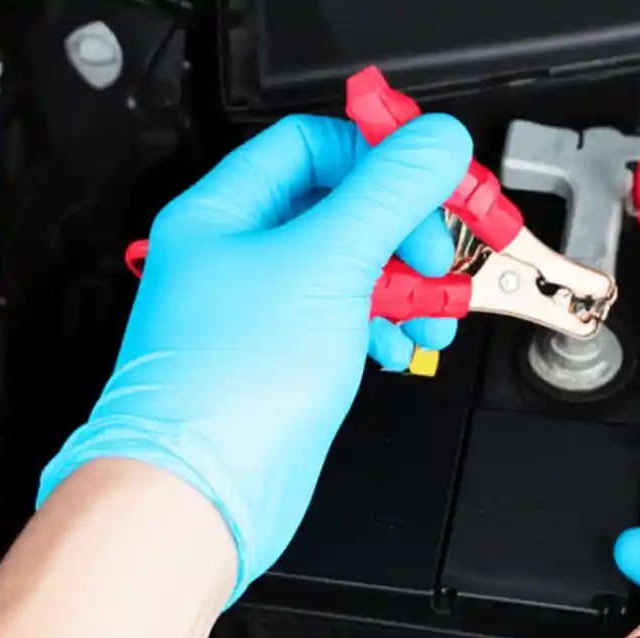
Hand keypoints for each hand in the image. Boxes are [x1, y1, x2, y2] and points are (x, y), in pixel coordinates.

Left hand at [39, 114, 473, 602]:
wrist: (201, 493)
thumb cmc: (226, 387)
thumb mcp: (327, 263)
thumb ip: (389, 194)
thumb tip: (435, 142)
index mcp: (224, 212)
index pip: (312, 146)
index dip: (378, 153)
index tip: (432, 173)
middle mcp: (238, 255)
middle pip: (342, 208)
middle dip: (404, 231)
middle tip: (438, 253)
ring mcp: (262, 309)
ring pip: (352, 268)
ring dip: (406, 284)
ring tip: (436, 309)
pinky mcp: (285, 357)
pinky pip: (348, 319)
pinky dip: (386, 326)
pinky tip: (403, 344)